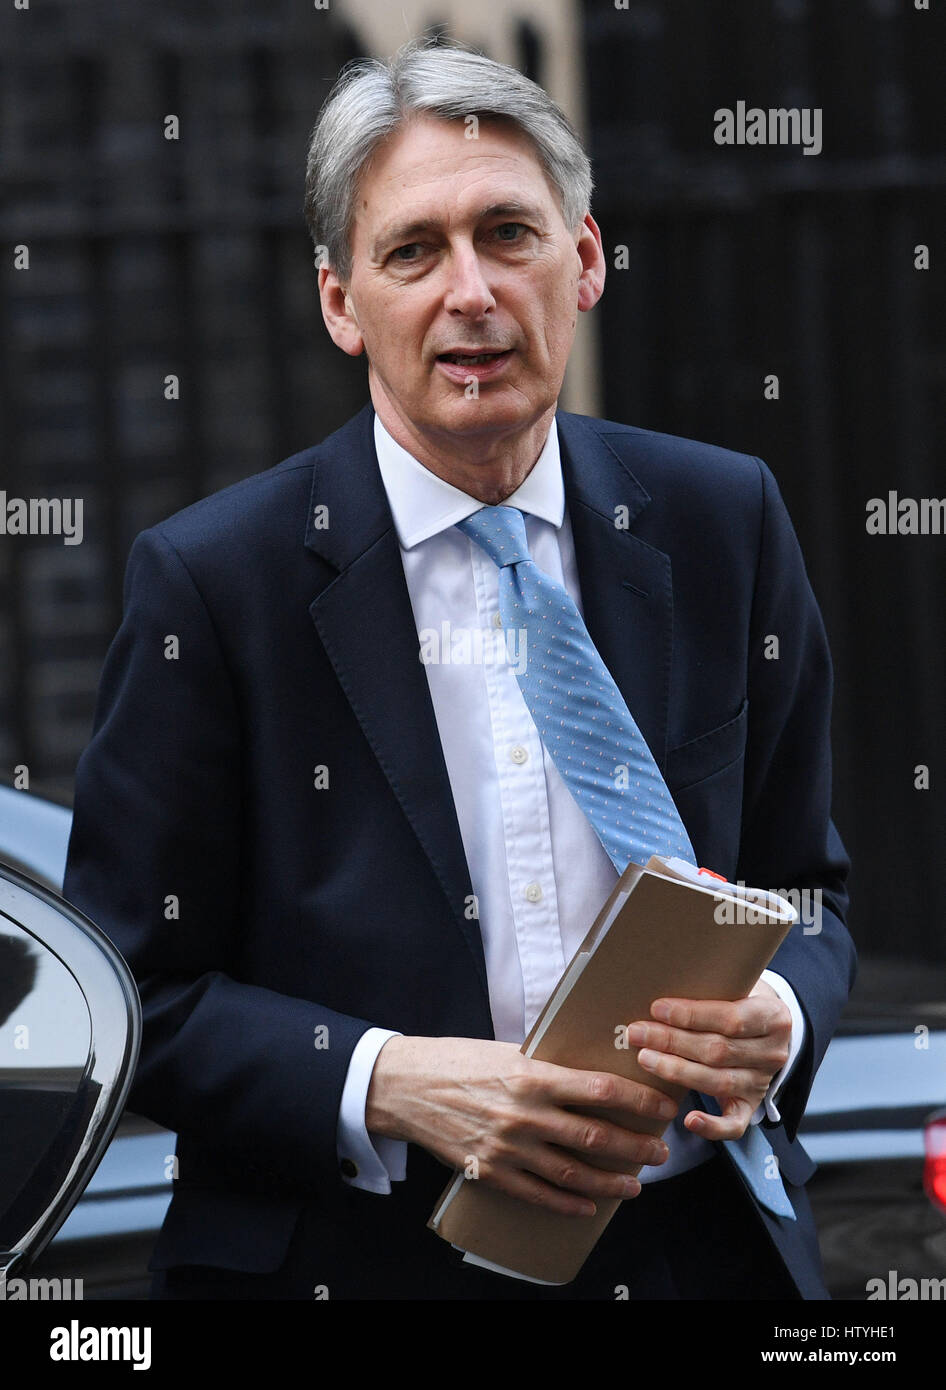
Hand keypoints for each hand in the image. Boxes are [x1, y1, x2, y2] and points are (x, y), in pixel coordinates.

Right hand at [365, 1035, 680, 1216]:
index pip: (599, 1091)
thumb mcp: (507, 1051)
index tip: (662, 1107)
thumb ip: (546, 1066)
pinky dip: (568, 1202)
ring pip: (572, 1172)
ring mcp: (508, 1147)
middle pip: (595, 1137)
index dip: (638, 1101)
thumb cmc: (457, 1060)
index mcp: (532, 1076)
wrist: (407, 1087)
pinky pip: (538, 1193)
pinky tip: (589, 1205)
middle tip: (661, 1151)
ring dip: (610, 1182)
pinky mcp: (491, 1171)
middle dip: (635, 1147)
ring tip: (635, 1184)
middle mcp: (525, 1114)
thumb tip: (588, 1074)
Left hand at [623, 980, 791, 1141]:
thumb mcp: (738, 986)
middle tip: (638, 1033)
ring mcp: (762, 1082)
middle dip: (672, 1042)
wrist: (768, 1027)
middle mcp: (772, 1053)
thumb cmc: (740, 1000)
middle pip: (718, 1051)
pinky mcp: (751, 1105)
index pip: (730, 1019)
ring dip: (677, 1071)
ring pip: (718, 1081)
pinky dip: (711, 1126)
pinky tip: (688, 1120)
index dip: (691, 1015)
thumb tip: (661, 997)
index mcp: (773, 1017)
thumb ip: (711, 990)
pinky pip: (734, 1124)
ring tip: (645, 1058)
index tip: (657, 1009)